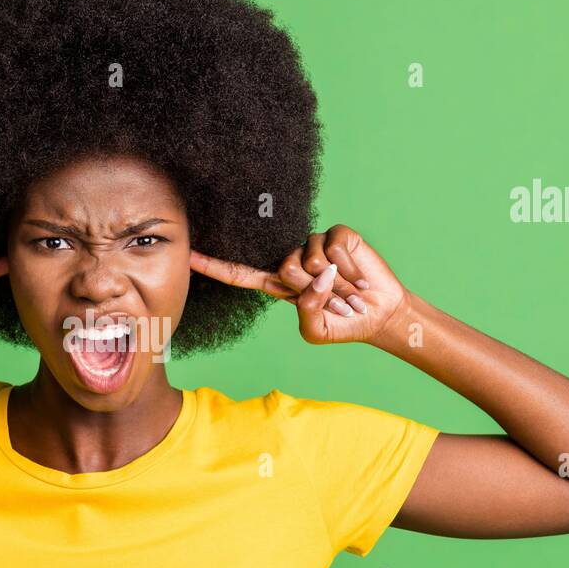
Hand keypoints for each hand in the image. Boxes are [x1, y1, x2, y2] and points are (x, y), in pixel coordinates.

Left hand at [189, 224, 409, 344]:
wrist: (379, 315)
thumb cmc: (343, 324)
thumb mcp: (316, 331)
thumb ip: (306, 312)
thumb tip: (315, 276)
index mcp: (279, 284)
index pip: (240, 274)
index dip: (215, 266)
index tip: (189, 256)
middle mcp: (293, 261)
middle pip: (284, 267)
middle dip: (312, 289)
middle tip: (334, 301)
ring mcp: (314, 246)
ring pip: (309, 258)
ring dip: (335, 283)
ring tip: (347, 290)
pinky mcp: (338, 236)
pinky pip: (333, 248)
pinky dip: (349, 269)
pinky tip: (358, 277)